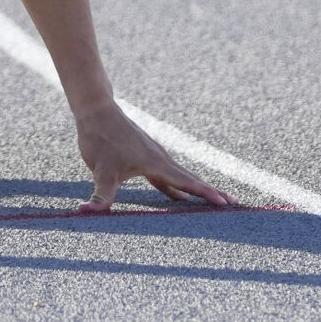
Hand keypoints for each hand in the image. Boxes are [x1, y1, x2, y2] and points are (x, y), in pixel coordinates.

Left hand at [73, 100, 236, 210]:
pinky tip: (179, 196)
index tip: (227, 203)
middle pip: (190, 179)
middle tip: (233, 204)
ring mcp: (153, 156)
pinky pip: (167, 175)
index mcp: (156, 163)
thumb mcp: (100, 170)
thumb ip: (100, 195)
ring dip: (196, 189)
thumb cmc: (100, 138)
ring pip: (180, 176)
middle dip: (210, 192)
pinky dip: (177, 187)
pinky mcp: (145, 155)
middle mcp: (160, 158)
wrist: (96, 110)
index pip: (187, 182)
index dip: (207, 193)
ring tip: (213, 202)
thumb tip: (87, 211)